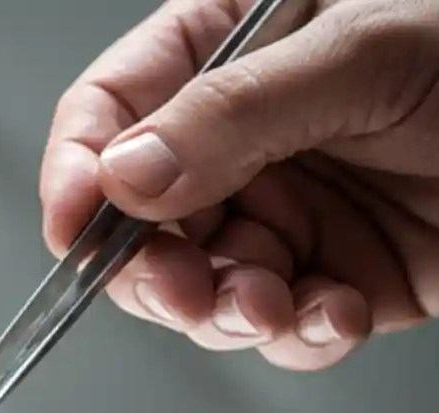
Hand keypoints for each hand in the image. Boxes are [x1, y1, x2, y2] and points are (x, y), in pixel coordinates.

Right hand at [41, 0, 438, 369]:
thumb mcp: (365, 56)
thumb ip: (237, 114)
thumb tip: (127, 174)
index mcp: (228, 51)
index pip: (112, 110)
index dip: (77, 170)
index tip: (74, 225)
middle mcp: (242, 138)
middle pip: (139, 218)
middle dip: (155, 269)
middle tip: (184, 291)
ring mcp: (286, 209)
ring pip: (201, 284)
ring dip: (227, 312)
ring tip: (272, 305)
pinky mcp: (335, 274)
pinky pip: (280, 324)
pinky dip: (298, 335)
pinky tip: (336, 313)